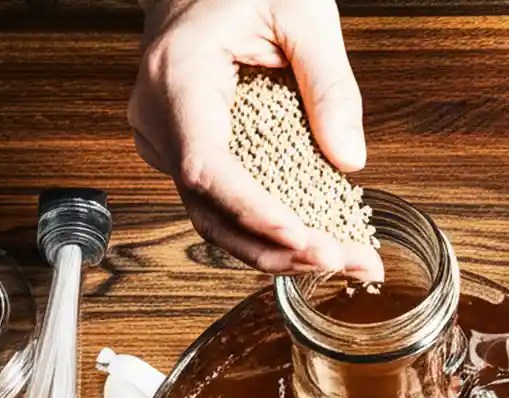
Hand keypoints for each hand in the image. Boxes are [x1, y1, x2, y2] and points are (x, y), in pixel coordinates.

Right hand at [130, 0, 380, 278]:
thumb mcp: (303, 13)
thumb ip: (329, 83)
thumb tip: (350, 158)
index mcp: (177, 77)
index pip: (206, 166)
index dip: (252, 211)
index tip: (300, 236)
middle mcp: (159, 119)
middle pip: (210, 210)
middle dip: (279, 249)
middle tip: (346, 261)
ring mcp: (166, 141)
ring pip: (215, 220)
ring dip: (279, 251)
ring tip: (347, 261)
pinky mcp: (187, 154)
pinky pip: (222, 205)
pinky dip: (268, 230)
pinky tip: (319, 242)